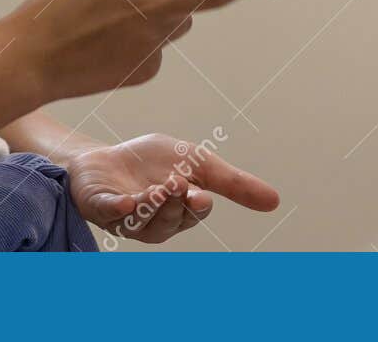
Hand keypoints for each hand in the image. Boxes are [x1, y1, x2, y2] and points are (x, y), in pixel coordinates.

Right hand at [14, 0, 256, 101]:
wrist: (28, 64)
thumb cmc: (52, 11)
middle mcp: (149, 6)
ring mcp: (151, 42)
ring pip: (177, 22)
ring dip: (161, 18)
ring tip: (115, 26)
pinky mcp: (147, 69)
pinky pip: (155, 51)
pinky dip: (139, 47)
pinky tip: (106, 52)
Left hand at [65, 133, 279, 244]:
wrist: (107, 157)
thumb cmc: (153, 164)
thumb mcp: (199, 165)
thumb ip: (234, 184)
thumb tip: (277, 202)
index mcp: (179, 212)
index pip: (193, 213)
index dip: (196, 206)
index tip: (200, 195)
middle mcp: (153, 221)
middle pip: (168, 220)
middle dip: (173, 203)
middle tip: (176, 183)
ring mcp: (125, 217)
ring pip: (142, 221)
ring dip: (151, 206)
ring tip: (157, 189)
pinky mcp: (100, 206)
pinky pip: (110, 212)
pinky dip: (119, 209)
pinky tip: (128, 201)